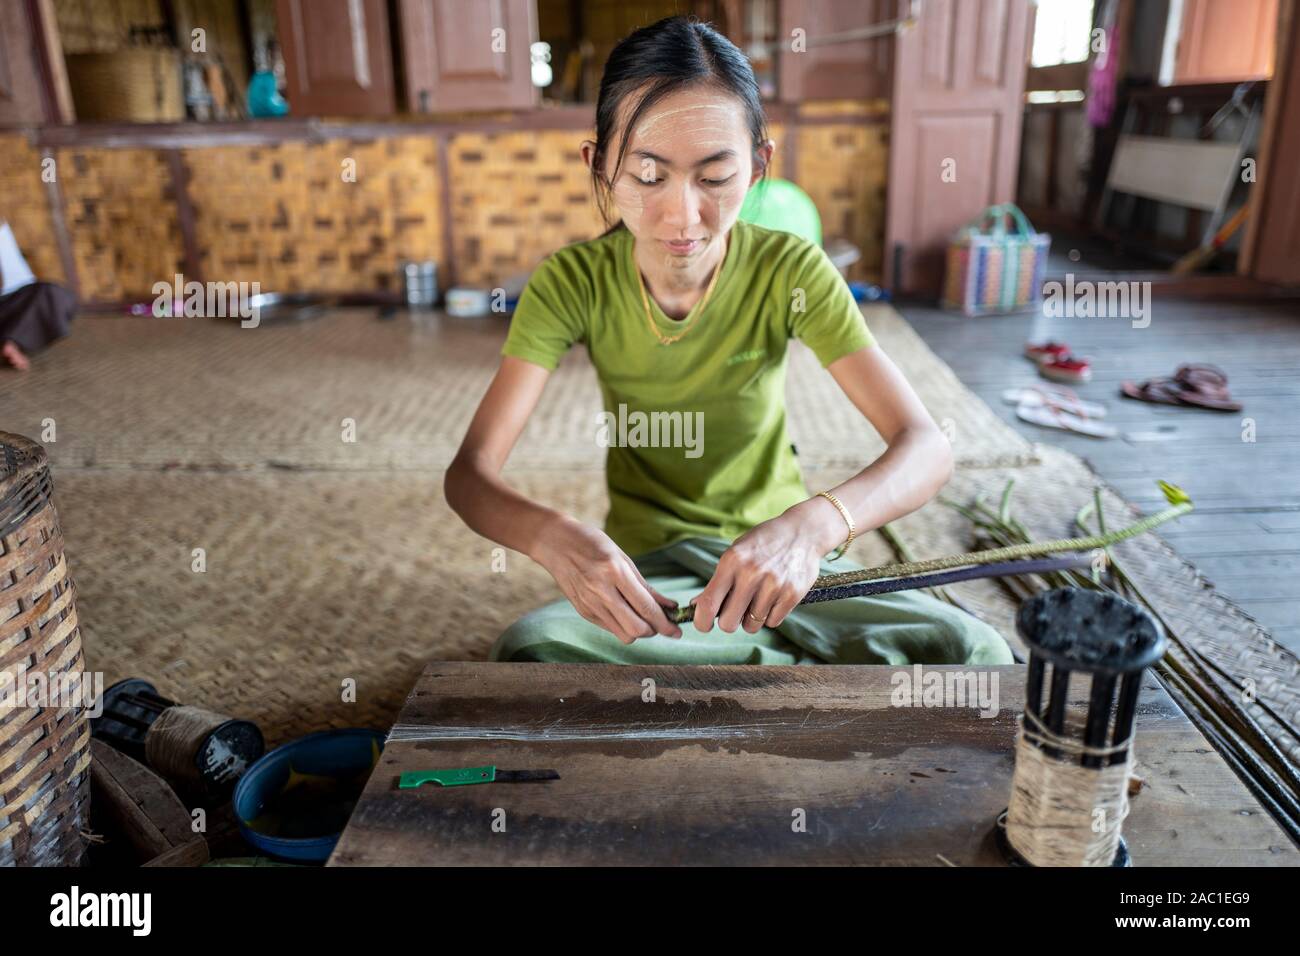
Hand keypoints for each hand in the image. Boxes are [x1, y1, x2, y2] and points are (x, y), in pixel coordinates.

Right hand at [532, 515, 681, 643]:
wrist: (555, 543)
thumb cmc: (593, 543)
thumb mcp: (623, 558)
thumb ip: (646, 586)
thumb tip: (669, 606)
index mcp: (615, 572)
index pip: (646, 607)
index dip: (665, 623)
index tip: (677, 631)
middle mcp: (601, 591)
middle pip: (636, 629)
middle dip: (654, 631)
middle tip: (661, 624)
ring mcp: (589, 604)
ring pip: (623, 635)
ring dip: (638, 631)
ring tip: (643, 618)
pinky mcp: (582, 611)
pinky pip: (609, 628)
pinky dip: (622, 626)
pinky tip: (624, 612)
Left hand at [689, 504, 833, 633]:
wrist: (802, 532)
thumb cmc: (763, 543)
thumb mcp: (736, 553)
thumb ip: (719, 580)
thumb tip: (698, 606)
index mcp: (732, 561)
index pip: (709, 603)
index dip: (701, 621)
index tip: (703, 625)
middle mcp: (751, 574)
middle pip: (729, 622)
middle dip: (729, 621)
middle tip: (734, 612)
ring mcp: (774, 585)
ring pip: (752, 625)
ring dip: (751, 618)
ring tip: (757, 600)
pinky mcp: (792, 594)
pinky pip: (773, 622)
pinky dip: (770, 615)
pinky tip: (773, 598)